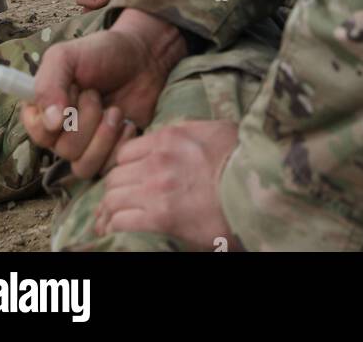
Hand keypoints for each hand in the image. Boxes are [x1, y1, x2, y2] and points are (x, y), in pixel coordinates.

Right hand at [21, 10, 185, 178]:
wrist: (144, 57)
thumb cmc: (103, 52)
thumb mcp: (67, 56)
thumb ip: (49, 84)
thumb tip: (50, 123)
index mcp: (45, 108)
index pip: (37, 132)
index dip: (55, 116)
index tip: (73, 90)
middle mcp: (62, 131)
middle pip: (62, 150)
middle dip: (85, 119)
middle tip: (97, 95)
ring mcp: (87, 144)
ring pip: (83, 166)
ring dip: (103, 136)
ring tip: (115, 111)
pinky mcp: (111, 152)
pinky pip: (107, 168)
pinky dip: (119, 146)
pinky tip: (127, 124)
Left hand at [94, 121, 240, 248]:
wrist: (256, 185)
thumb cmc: (242, 158)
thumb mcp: (215, 131)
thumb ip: (190, 133)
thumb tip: (183, 138)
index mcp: (169, 137)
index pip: (126, 152)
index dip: (124, 168)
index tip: (127, 180)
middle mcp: (157, 159)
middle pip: (115, 176)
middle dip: (114, 191)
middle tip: (114, 204)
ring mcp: (156, 188)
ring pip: (112, 198)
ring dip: (109, 211)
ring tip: (107, 221)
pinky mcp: (160, 217)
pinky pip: (121, 220)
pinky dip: (114, 226)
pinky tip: (114, 230)